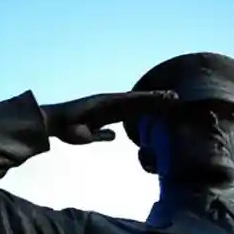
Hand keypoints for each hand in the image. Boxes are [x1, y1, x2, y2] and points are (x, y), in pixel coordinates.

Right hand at [39, 90, 177, 145]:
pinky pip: (128, 99)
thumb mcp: (89, 137)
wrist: (56, 123)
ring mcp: (110, 101)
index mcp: (109, 115)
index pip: (133, 113)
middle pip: (139, 103)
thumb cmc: (68, 130)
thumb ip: (103, 135)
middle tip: (177, 100)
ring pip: (138, 99)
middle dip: (157, 102)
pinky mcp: (107, 99)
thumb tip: (115, 135)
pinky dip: (142, 97)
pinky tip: (156, 96)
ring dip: (155, 97)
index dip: (149, 111)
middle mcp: (112, 105)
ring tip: (173, 96)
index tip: (164, 111)